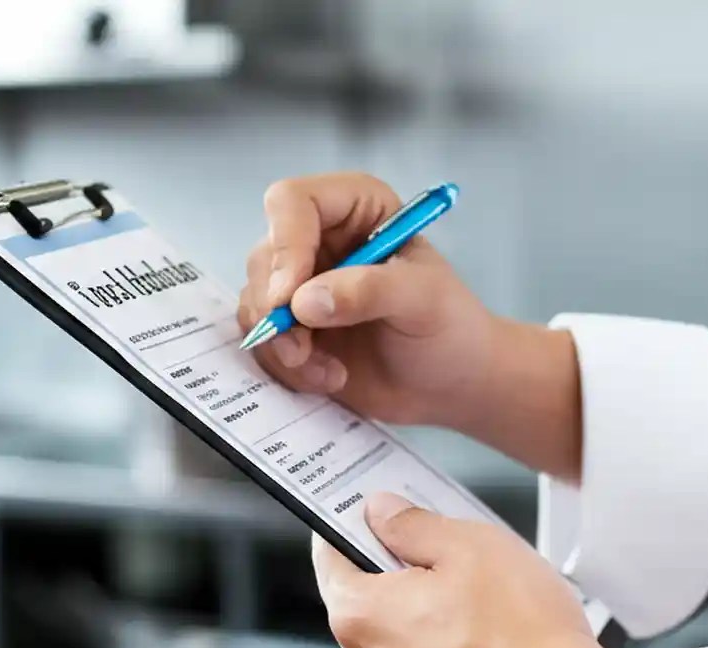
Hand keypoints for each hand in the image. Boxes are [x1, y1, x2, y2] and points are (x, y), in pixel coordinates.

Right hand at [239, 173, 496, 427]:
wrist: (452, 384)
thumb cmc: (451, 329)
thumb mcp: (424, 301)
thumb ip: (370, 291)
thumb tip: (304, 300)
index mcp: (356, 210)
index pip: (293, 202)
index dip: (285, 246)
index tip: (289, 298)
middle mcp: (320, 240)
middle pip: (264, 257)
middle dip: (275, 310)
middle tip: (303, 350)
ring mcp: (303, 286)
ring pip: (254, 302)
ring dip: (282, 345)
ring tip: (329, 371)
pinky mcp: (294, 328)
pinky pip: (262, 340)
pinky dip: (287, 366)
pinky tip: (330, 377)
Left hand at [312, 493, 626, 647]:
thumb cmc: (524, 635)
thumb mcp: (468, 546)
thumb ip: (412, 523)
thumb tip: (383, 511)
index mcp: (360, 614)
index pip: (329, 551)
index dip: (353, 519)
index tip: (376, 504)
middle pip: (366, 591)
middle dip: (401, 563)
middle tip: (449, 544)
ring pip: (399, 627)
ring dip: (428, 605)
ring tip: (483, 592)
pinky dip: (446, 641)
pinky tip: (489, 629)